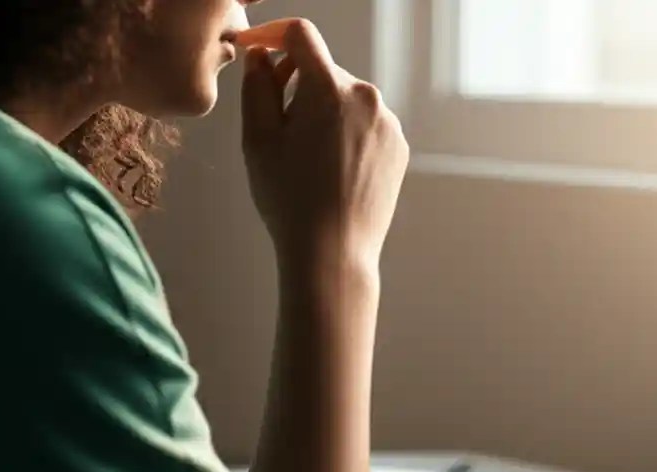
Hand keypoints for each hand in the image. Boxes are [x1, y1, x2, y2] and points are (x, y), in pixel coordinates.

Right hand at [237, 18, 408, 272]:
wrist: (333, 251)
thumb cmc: (290, 198)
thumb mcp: (258, 139)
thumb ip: (257, 87)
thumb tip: (260, 56)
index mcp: (330, 89)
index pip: (301, 35)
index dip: (273, 35)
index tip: (257, 48)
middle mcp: (368, 97)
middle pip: (323, 72)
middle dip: (298, 88)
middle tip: (279, 130)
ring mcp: (388, 123)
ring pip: (346, 101)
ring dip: (324, 114)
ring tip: (308, 160)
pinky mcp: (398, 147)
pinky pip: (366, 125)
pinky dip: (347, 135)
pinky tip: (333, 171)